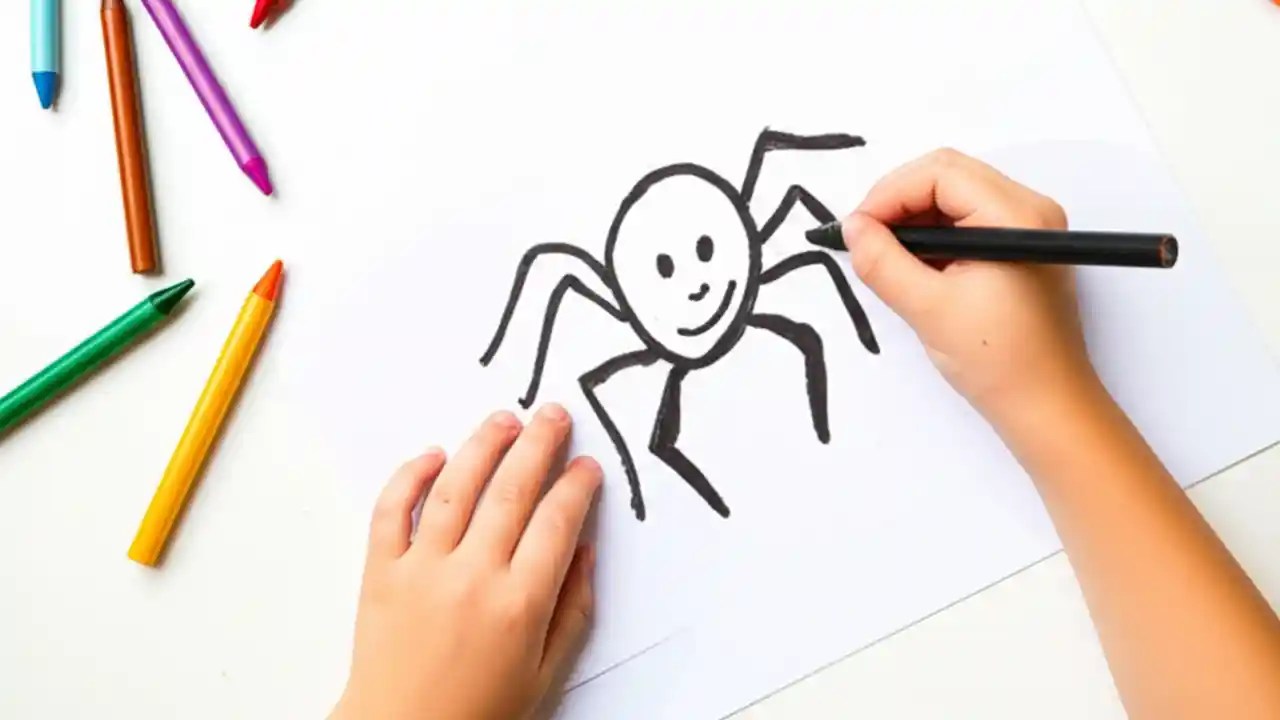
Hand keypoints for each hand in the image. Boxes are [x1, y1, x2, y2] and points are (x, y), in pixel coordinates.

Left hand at [332, 405, 600, 719]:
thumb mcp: (546, 674)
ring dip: (483, 444)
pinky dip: (410, 476)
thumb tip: (585, 551)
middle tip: (556, 415)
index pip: (557, 523)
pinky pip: (391, 510)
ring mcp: (421, 570)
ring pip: (455, 487)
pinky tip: (434, 454)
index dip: (577, 486)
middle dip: (539, 445)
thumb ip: (573, 610)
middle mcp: (472, 578)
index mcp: (519, 605)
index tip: (587, 466)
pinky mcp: (380, 572)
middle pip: (512, 490)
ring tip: (505, 419)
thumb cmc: (477, 713)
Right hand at [844, 148, 1094, 421]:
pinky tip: (913, 268)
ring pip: (954, 197)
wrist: (1048, 407)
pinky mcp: (1019, 249)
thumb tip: (852, 228)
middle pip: (947, 176)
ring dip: (913, 219)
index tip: (856, 230)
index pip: (939, 173)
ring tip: (886, 258)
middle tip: (864, 239)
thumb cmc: (1002, 362)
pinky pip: (967, 221)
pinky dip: (933, 236)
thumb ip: (883, 262)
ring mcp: (1028, 229)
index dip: (888, 194)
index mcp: (1016, 217)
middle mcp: (1029, 211)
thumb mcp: (929, 309)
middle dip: (897, 202)